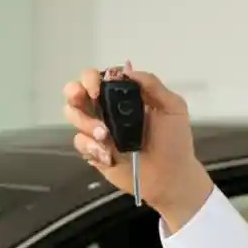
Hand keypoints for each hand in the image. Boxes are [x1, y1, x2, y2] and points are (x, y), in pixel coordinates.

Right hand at [63, 63, 212, 226]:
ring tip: (106, 137)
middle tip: (86, 101)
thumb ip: (153, 85)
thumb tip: (128, 70)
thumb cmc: (174, 141)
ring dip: (85, 122)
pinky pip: (79, 141)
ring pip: (72, 115)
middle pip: (75, 91)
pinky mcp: (94, 150)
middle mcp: (107, 109)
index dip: (91, 78)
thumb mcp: (173, 108)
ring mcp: (98, 130)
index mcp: (124, 96)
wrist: (170, 176)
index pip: (98, 77)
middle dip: (74, 93)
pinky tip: (108, 155)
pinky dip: (91, 146)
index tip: (97, 89)